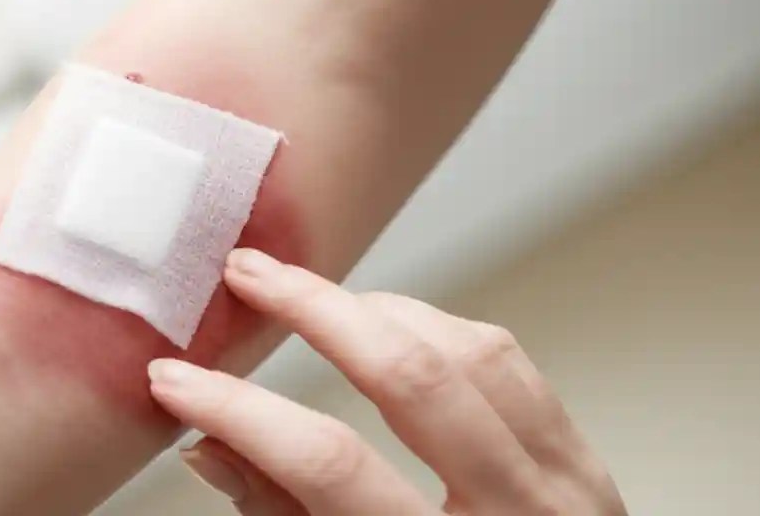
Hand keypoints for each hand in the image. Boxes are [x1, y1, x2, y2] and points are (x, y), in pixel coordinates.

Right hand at [148, 249, 625, 514]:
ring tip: (307, 294)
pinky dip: (437, 326)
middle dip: (313, 310)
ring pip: (466, 351)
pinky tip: (388, 321)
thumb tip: (207, 444)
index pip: (328, 468)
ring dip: (375, 308)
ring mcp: (563, 485)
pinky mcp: (582, 459)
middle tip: (245, 274)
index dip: (241, 410)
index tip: (177, 378)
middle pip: (410, 379)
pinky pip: (507, 358)